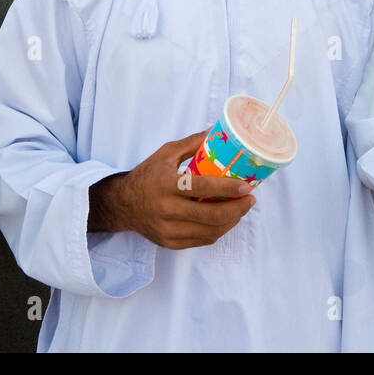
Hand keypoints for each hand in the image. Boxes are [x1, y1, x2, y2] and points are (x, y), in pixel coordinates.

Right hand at [87, 131, 254, 248]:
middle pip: (211, 215)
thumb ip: (191, 143)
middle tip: (250, 200)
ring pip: (210, 231)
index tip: (247, 186)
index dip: (229, 189)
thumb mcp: (165, 154)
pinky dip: (218, 231)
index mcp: (166, 184)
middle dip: (237, 209)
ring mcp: (168, 229)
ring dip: (231, 221)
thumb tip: (216, 132)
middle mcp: (166, 209)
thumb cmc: (147, 176)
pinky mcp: (170, 242)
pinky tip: (225, 220)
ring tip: (241, 209)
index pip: (204, 188)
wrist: (123, 204)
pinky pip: (202, 240)